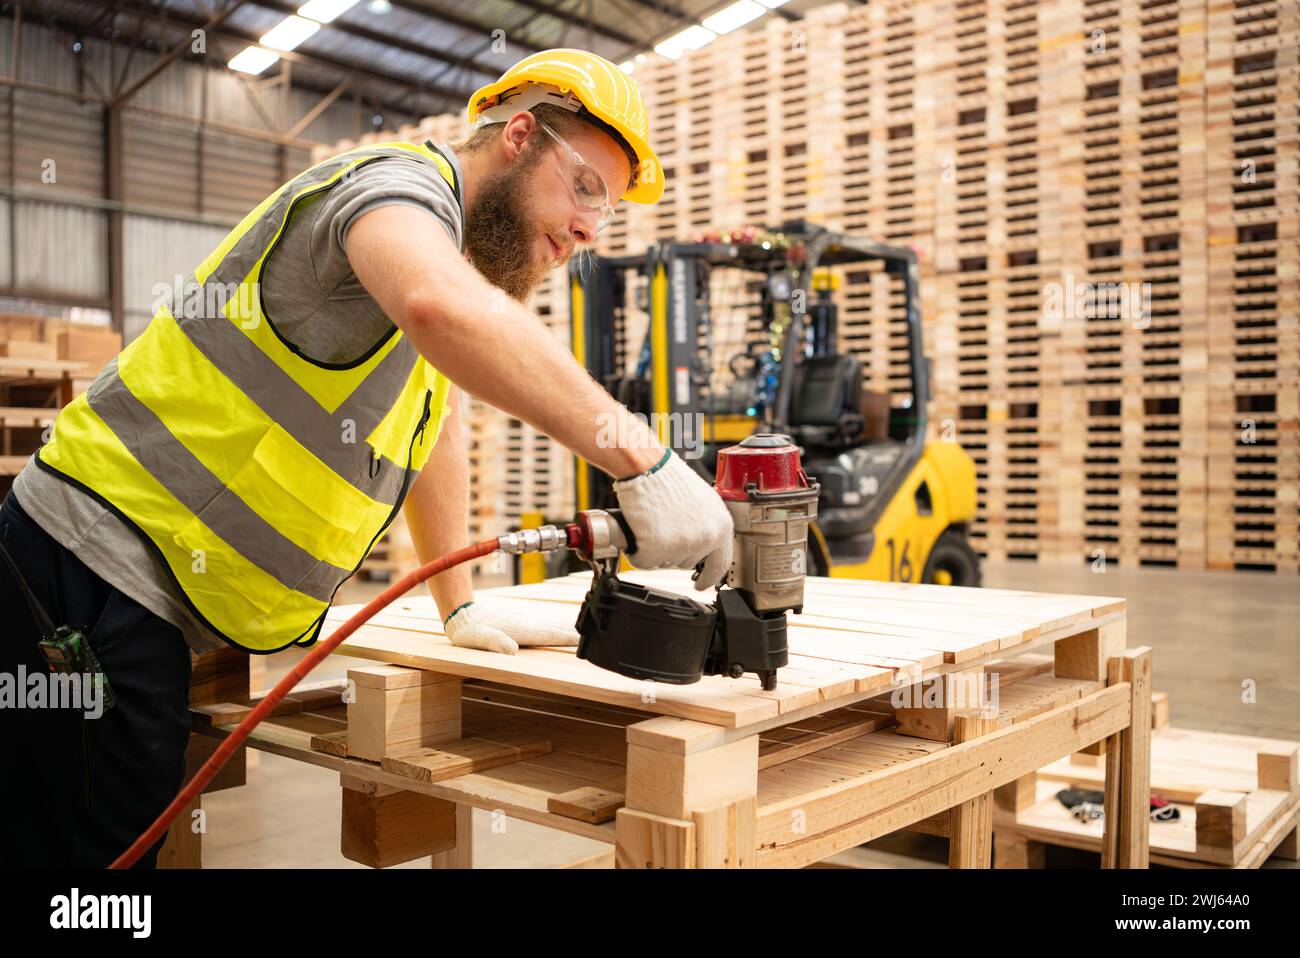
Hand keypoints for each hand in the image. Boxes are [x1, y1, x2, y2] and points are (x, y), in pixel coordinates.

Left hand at [443, 599, 577, 654]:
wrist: (463, 615)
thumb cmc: (470, 631)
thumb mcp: (480, 639)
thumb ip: (495, 643)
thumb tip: (512, 650)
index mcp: (522, 630)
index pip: (550, 634)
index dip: (568, 638)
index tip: (583, 640)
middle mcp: (527, 624)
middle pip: (556, 629)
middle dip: (574, 634)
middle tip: (593, 638)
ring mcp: (524, 622)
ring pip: (551, 626)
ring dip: (566, 631)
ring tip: (581, 636)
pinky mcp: (521, 622)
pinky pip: (543, 627)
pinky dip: (555, 630)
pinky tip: (558, 632)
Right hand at [612, 449, 733, 589]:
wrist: (647, 466)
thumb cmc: (670, 478)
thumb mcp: (704, 502)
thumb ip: (709, 527)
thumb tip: (706, 548)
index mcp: (722, 527)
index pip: (720, 564)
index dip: (709, 577)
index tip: (701, 584)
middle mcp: (706, 538)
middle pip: (687, 562)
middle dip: (674, 551)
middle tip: (664, 526)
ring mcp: (682, 544)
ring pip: (665, 563)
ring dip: (656, 549)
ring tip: (654, 522)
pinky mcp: (657, 547)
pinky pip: (645, 562)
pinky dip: (638, 551)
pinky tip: (640, 530)